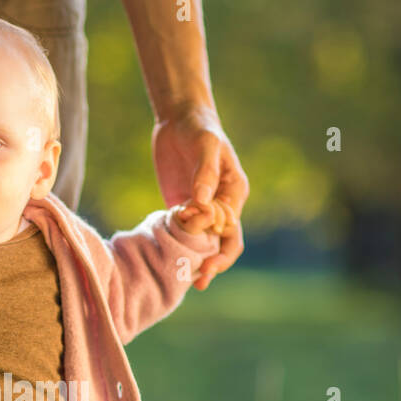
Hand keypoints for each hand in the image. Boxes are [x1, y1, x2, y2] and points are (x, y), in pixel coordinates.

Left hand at [153, 101, 248, 290]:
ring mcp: (202, 207)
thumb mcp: (205, 145)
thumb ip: (204, 173)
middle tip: (198, 283)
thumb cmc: (199, 127)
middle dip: (213, 264)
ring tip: (184, 280)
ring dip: (196, 260)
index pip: (233, 230)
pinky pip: (183, 232)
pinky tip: (166, 259)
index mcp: (234, 193)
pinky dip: (178, 245)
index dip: (221, 249)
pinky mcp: (183, 206)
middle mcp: (222, 204)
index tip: (207, 263)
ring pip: (203, 242)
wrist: (179, 117)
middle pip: (222, 243)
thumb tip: (202, 203)